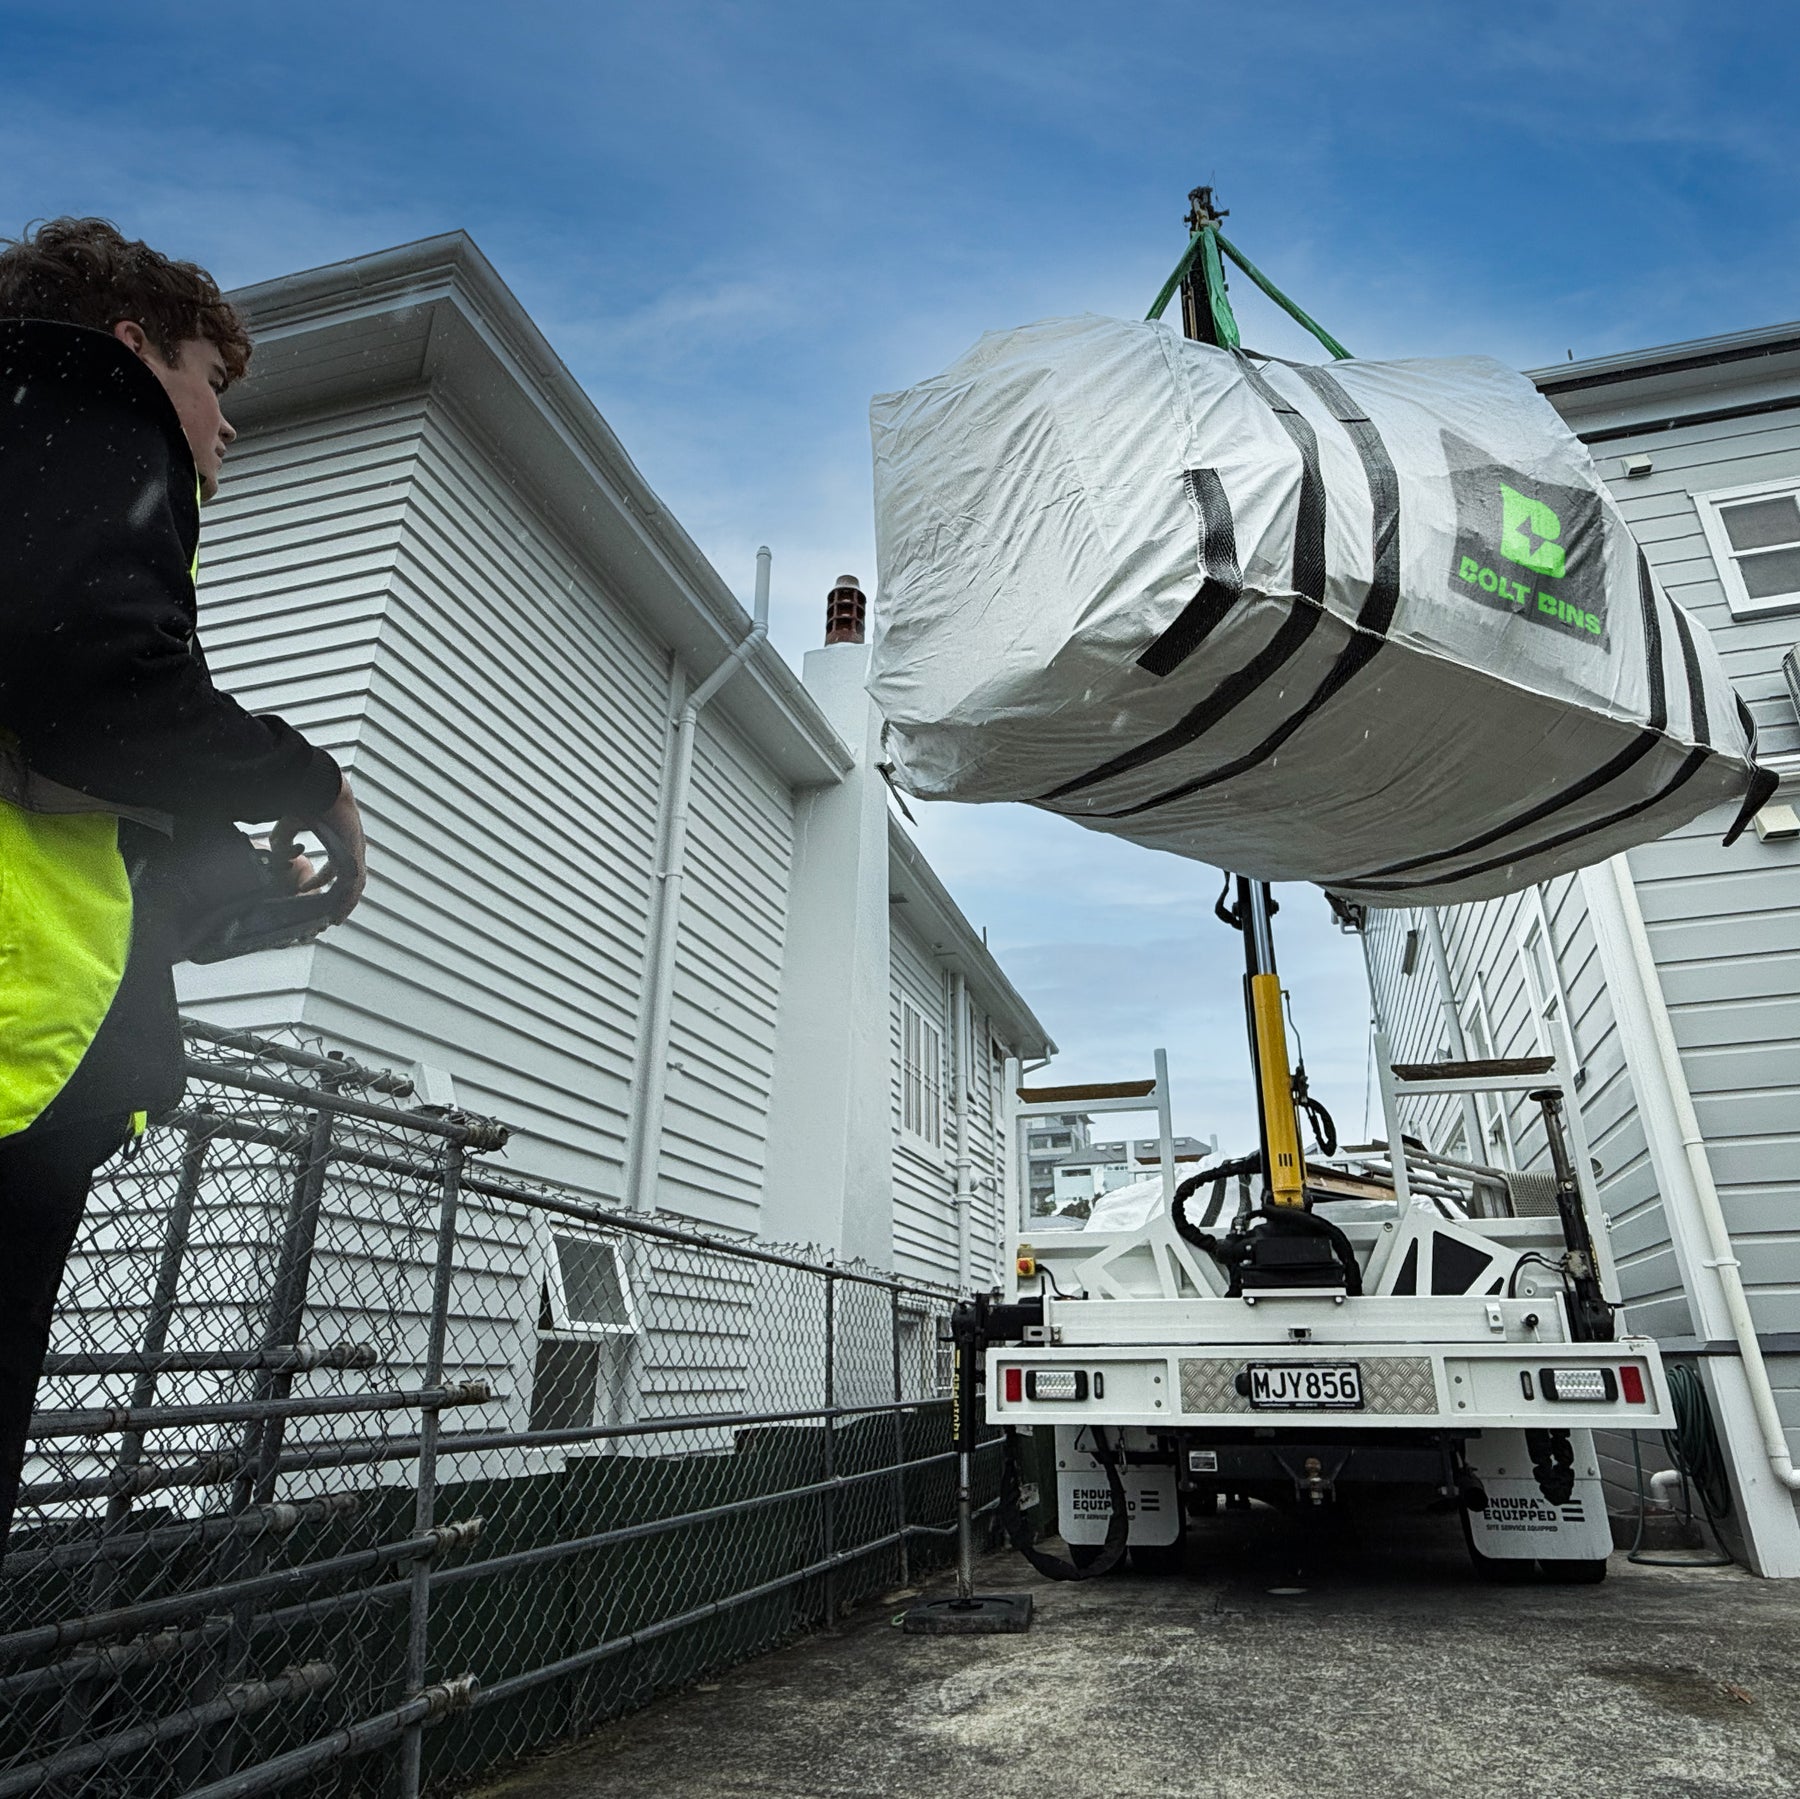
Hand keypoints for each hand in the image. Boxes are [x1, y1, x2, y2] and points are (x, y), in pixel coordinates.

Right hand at [270, 776, 366, 924]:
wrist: (320, 788)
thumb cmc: (308, 802)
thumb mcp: (290, 824)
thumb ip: (282, 838)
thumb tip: (277, 851)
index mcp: (339, 843)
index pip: (333, 869)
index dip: (320, 881)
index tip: (305, 891)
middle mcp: (350, 850)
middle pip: (346, 882)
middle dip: (335, 900)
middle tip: (324, 916)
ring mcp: (355, 853)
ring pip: (353, 886)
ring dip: (343, 904)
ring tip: (332, 920)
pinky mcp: (355, 854)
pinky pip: (355, 883)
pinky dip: (348, 899)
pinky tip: (339, 911)